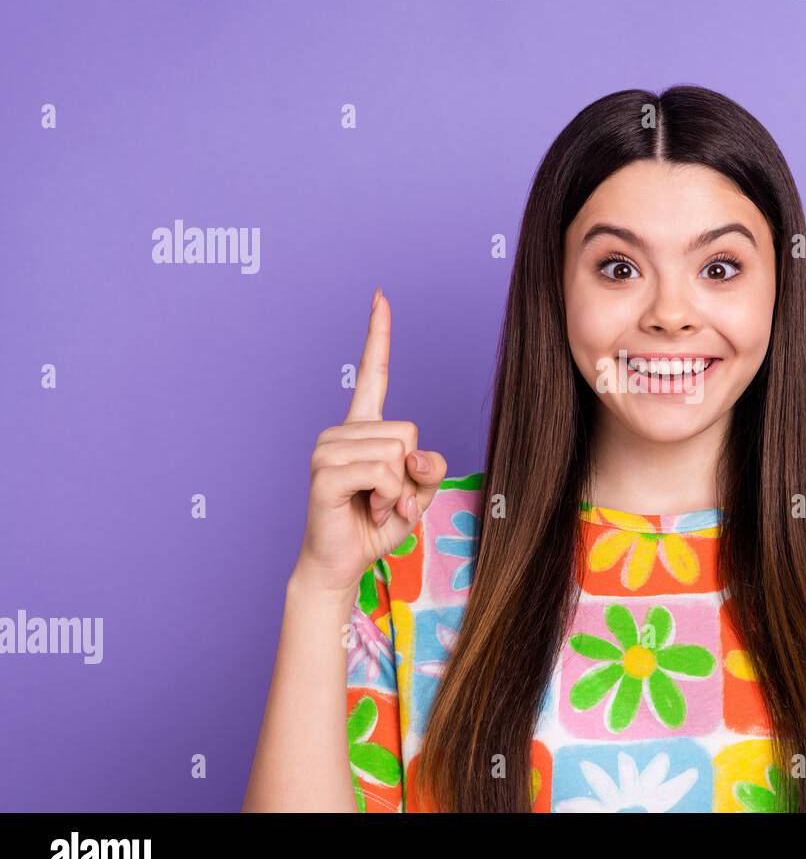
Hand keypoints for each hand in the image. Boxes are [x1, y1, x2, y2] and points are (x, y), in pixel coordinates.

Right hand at [294, 287, 447, 590]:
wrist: (342, 563)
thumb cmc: (377, 525)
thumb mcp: (418, 493)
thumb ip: (428, 467)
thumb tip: (415, 456)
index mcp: (364, 428)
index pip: (374, 373)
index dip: (378, 335)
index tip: (380, 296)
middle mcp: (342, 431)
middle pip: (408, 432)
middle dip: (411, 475)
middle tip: (389, 500)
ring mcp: (328, 449)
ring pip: (397, 454)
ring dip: (401, 493)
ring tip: (377, 507)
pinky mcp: (325, 473)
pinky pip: (383, 474)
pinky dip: (392, 500)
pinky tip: (372, 512)